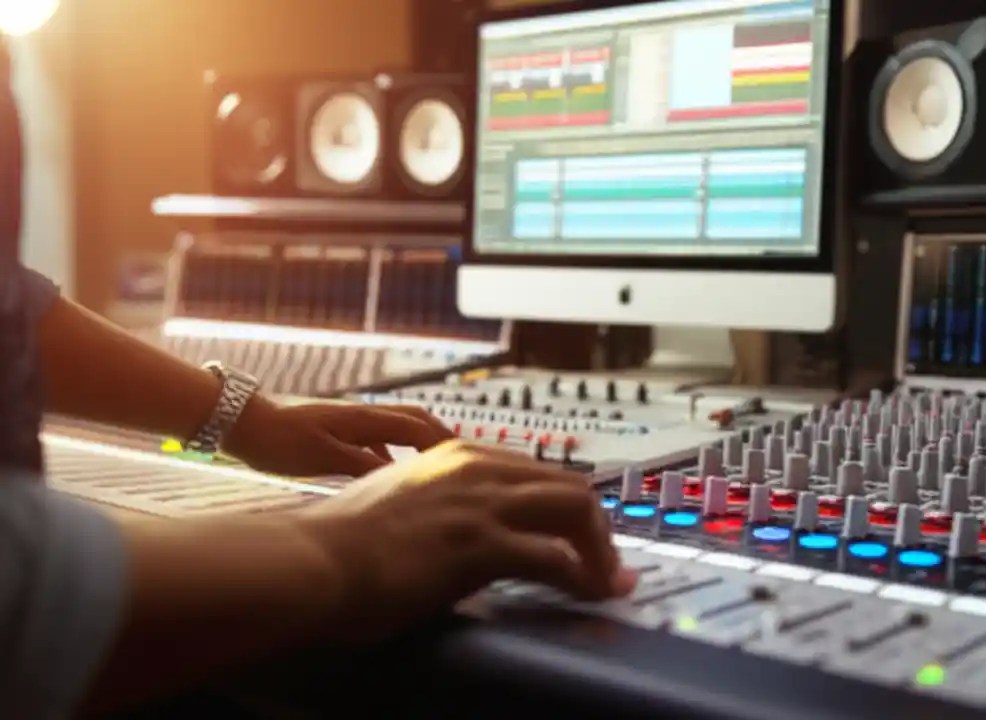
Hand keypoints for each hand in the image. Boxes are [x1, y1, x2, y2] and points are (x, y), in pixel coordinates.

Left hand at [224, 396, 453, 477]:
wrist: (245, 425)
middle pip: (415, 420)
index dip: (444, 445)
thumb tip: (400, 475)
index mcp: (364, 421)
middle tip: (463, 460)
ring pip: (398, 427)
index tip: (467, 463)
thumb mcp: (322, 458)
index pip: (417, 429)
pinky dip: (396, 451)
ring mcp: (352, 421)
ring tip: (437, 467)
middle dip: (441, 437)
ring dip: (421, 443)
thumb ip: (362, 464)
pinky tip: (391, 472)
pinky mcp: (340, 430)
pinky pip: (379, 437)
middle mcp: (364, 416)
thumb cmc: (279, 443)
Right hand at [300, 440, 637, 640]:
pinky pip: (556, 558)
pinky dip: (583, 577)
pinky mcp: (481, 544)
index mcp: (457, 456)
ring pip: (574, 511)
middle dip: (597, 527)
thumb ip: (437, 506)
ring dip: (600, 550)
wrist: (309, 563)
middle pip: (568, 485)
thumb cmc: (338, 546)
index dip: (567, 507)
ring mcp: (482, 504)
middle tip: (606, 564)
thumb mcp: (398, 505)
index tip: (580, 536)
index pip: (536, 472)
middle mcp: (477, 468)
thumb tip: (458, 535)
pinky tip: (590, 595)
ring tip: (607, 582)